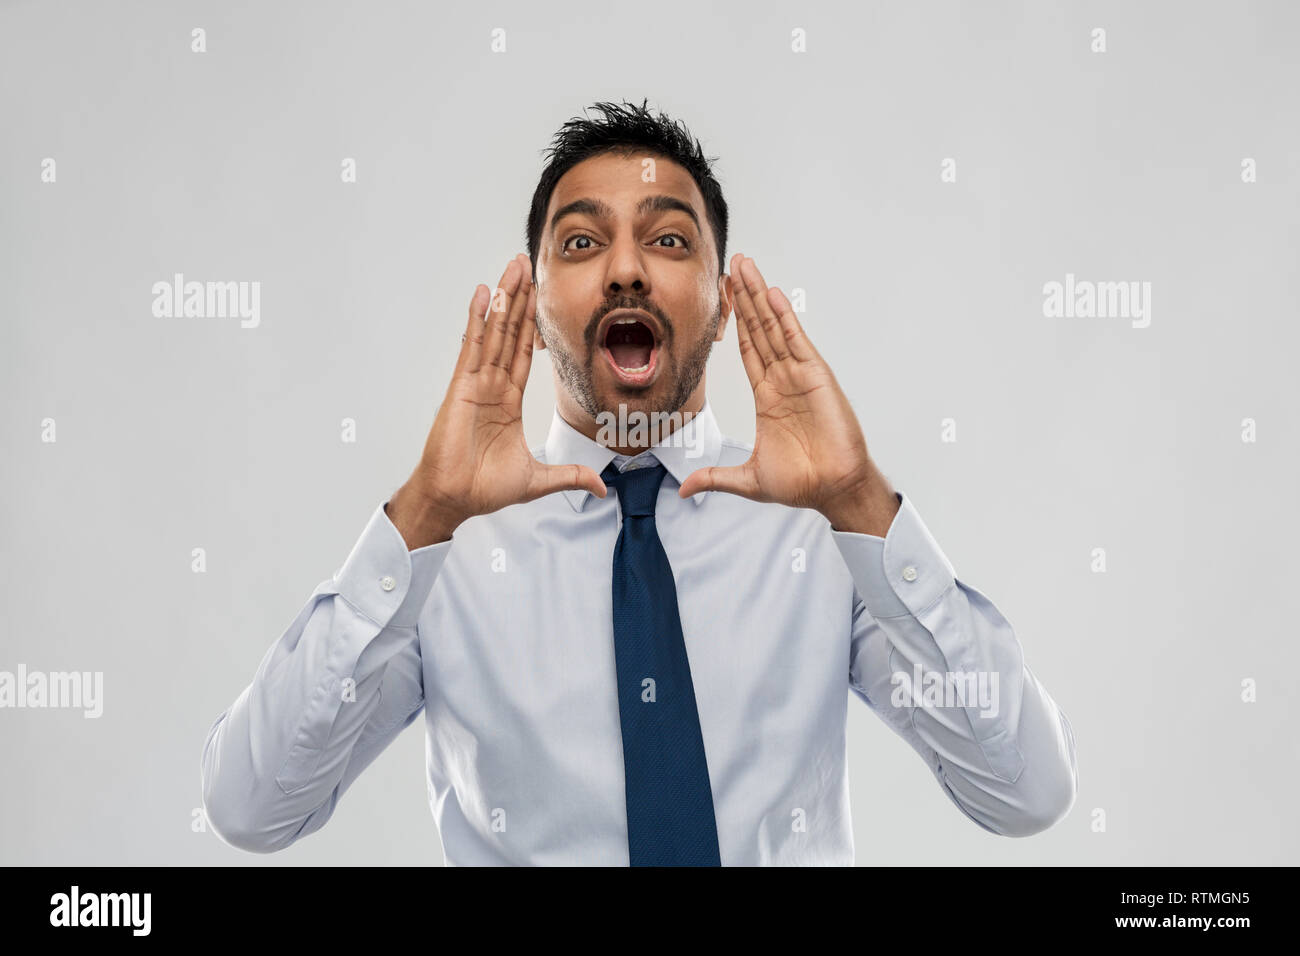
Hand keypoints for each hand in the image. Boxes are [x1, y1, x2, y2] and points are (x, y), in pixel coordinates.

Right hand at [388, 254, 606, 546]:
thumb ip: (569, 476)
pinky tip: (484, 294)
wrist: (455, 500)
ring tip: (512, 268)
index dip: (533, 324)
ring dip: (505, 299)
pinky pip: (472, 347)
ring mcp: (476, 383)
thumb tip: (600, 488)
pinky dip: (477, 319)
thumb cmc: (485, 489)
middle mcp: (493, 386)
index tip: (540, 296)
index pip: (525, 353)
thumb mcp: (538, 480)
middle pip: (510, 333)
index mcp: (508, 401)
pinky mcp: (461, 387)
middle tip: (526, 263)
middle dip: (520, 298)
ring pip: (494, 332)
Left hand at [678, 254, 896, 533]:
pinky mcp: (816, 377)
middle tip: (734, 263)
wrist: (831, 490)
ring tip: (747, 267)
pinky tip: (772, 294)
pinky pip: (797, 341)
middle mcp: (782, 379)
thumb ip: (715, 476)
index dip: (736, 321)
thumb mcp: (747, 479)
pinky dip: (785, 317)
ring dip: (760, 296)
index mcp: (767, 396)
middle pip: (760, 328)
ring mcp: (800, 375)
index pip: (748, 348)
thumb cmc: (800, 483)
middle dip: (746, 296)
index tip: (724, 295)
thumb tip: (685, 489)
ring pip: (775, 327)